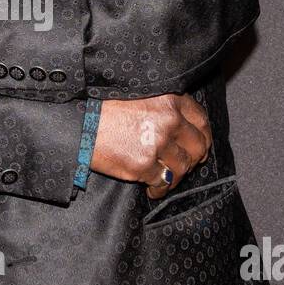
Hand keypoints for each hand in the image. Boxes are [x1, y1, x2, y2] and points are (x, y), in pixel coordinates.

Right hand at [90, 92, 211, 198]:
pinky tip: (152, 189)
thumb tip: (183, 126)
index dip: (203, 136)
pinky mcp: (144, 165)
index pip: (200, 119)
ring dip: (176, 176)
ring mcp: (157, 143)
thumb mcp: (140, 95)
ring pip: (182, 168)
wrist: (80, 123)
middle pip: (197, 146)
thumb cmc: (104, 108)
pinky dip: (159, 190)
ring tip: (165, 179)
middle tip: (185, 166)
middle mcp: (168, 120)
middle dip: (193, 159)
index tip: (200, 145)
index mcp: (170, 99)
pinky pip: (163, 183)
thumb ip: (164, 106)